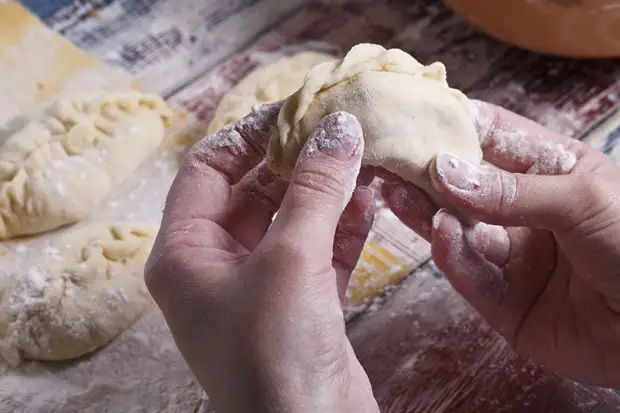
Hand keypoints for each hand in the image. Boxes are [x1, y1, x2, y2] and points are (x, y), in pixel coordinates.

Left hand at [145, 103, 379, 412]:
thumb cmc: (273, 356)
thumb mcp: (289, 259)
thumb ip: (314, 188)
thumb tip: (337, 127)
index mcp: (185, 251)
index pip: (209, 167)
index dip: (250, 133)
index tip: (296, 109)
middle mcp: (216, 265)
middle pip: (255, 190)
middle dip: (298, 159)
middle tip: (340, 126)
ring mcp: (260, 285)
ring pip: (294, 219)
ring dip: (329, 189)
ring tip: (365, 154)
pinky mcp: (301, 304)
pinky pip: (321, 249)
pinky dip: (345, 225)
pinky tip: (374, 198)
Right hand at [382, 100, 619, 388]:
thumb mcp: (582, 201)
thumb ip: (510, 190)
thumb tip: (443, 168)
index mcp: (551, 171)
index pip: (492, 136)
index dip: (450, 124)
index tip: (408, 114)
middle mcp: (526, 211)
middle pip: (464, 186)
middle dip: (426, 171)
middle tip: (385, 158)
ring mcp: (514, 257)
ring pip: (458, 230)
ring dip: (425, 212)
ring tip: (394, 192)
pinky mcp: (505, 302)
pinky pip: (470, 275)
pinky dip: (451, 254)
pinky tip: (439, 233)